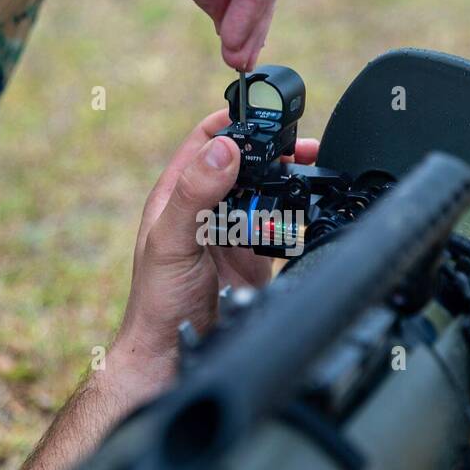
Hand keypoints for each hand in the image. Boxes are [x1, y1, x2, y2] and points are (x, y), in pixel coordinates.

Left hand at [110, 109, 317, 391]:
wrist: (173, 359)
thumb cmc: (158, 303)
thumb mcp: (173, 241)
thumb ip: (195, 194)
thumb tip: (224, 149)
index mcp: (178, 194)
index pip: (208, 139)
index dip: (234, 121)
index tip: (264, 110)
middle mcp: (206, 208)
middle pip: (245, 162)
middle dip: (273, 149)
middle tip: (302, 145)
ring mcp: (231, 232)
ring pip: (266, 191)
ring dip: (288, 181)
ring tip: (311, 171)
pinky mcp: (254, 257)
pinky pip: (280, 225)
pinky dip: (297, 215)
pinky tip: (308, 210)